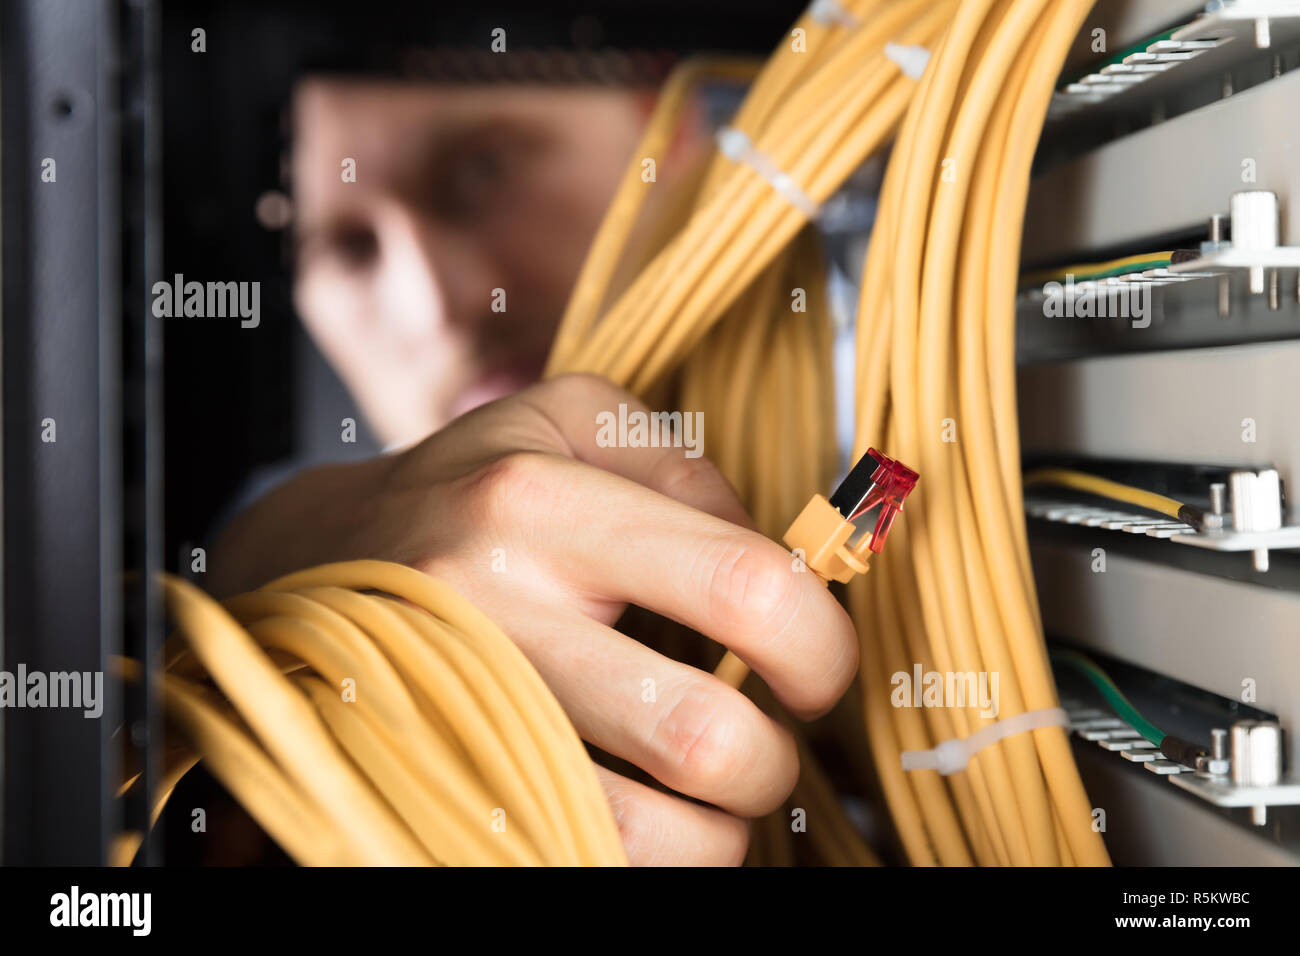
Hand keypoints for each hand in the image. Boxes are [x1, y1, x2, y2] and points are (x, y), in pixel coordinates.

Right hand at [212, 373, 858, 864]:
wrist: (318, 560)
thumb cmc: (474, 490)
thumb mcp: (572, 420)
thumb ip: (691, 468)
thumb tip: (782, 561)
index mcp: (540, 501)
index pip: (744, 586)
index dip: (820, 647)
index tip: (817, 673)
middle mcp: (489, 608)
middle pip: (700, 736)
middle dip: (769, 764)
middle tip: (761, 747)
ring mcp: (453, 713)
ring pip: (639, 835)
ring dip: (712, 834)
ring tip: (705, 795)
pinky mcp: (433, 785)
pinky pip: (572, 858)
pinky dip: (640, 858)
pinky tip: (643, 814)